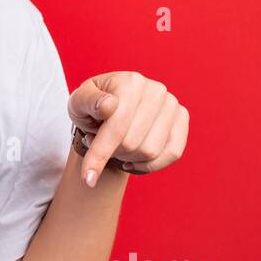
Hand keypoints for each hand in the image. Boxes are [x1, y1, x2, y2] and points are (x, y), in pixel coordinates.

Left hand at [67, 71, 188, 186]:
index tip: (86, 178)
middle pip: (132, 143)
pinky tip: (132, 160)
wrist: (111, 107)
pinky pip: (173, 153)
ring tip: (114, 147)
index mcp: (130, 82)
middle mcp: (156, 90)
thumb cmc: (91, 106)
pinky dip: (150, 165)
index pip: (117, 125)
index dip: (99, 153)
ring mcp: (171, 104)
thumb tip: (108, 105)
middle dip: (111, 153)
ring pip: (150, 152)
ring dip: (128, 158)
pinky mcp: (182, 118)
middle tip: (99, 146)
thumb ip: (87, 102)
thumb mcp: (78, 102)